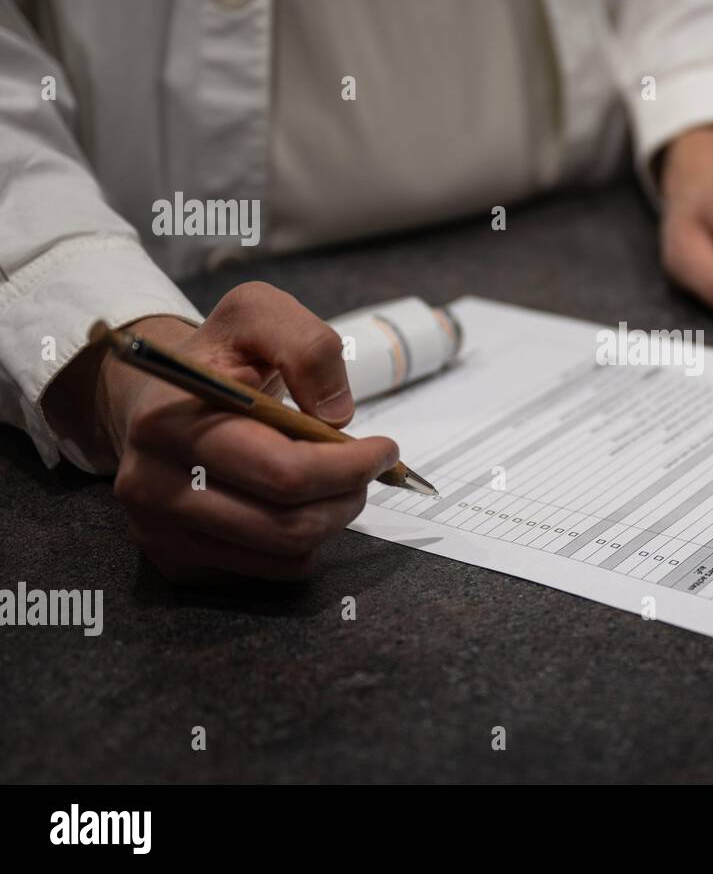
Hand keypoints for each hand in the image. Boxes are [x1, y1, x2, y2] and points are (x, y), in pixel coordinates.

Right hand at [98, 283, 396, 581]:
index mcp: (170, 423)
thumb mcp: (259, 314)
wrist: (157, 398)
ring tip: (339, 483)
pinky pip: (268, 573)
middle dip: (348, 497)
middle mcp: (152, 486)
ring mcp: (160, 532)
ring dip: (332, 520)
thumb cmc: (219, 357)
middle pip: (287, 525)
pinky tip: (301, 504)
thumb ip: (307, 346)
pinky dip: (303, 544)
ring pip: (283, 555)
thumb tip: (336, 415)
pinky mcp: (176, 561)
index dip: (349, 466)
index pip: (283, 473)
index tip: (386, 450)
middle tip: (369, 471)